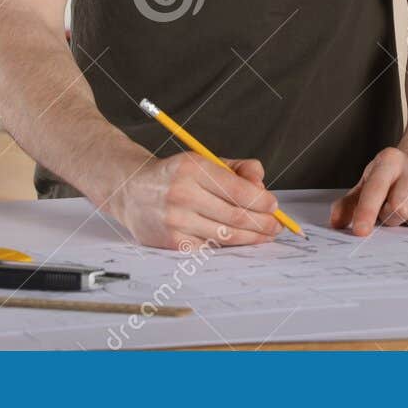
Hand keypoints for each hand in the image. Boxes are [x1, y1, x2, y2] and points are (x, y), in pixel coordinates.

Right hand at [106, 153, 281, 250]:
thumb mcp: (204, 160)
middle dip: (263, 222)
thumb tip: (262, 184)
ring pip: (226, 234)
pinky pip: (211, 247)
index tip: (274, 205)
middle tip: (276, 225)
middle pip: (236, 215)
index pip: (237, 189)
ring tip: (265, 234)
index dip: (262, 201)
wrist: (131, 191)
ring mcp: (176, 220)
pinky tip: (241, 240)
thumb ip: (237, 169)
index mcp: (192, 168)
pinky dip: (230, 245)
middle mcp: (182, 194)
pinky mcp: (172, 242)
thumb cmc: (174, 175)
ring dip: (252, 237)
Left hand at [328, 146, 407, 235]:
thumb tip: (337, 223)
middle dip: (392, 219)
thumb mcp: (371, 181)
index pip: (375, 190)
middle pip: (399, 210)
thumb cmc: (396, 174)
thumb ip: (351, 202)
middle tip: (393, 211)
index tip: (361, 231)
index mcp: (389, 160)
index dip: (366, 213)